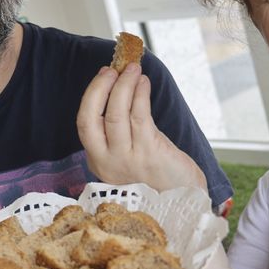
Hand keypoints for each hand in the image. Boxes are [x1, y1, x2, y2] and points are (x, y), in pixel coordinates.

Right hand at [77, 64, 206, 191]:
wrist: (184, 199)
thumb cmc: (159, 172)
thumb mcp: (130, 154)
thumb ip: (122, 129)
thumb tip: (122, 87)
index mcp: (99, 161)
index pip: (84, 124)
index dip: (92, 95)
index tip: (104, 75)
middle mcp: (107, 162)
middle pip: (90, 120)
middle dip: (99, 89)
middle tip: (112, 69)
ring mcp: (127, 160)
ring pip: (116, 115)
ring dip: (124, 86)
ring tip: (133, 69)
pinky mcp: (150, 154)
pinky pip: (140, 117)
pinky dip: (140, 95)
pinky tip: (144, 84)